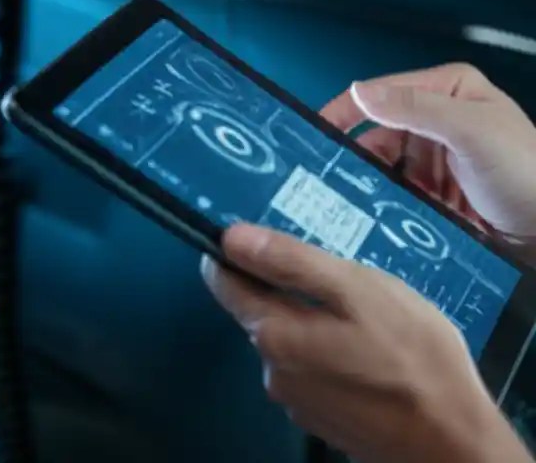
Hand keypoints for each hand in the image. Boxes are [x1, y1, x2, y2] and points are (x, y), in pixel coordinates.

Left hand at [203, 224, 530, 462]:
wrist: (452, 441)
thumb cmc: (412, 355)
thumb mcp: (358, 289)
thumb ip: (291, 261)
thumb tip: (231, 237)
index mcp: (272, 334)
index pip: (225, 283)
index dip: (235, 255)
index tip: (260, 238)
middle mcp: (271, 370)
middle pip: (261, 313)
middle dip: (289, 290)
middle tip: (342, 283)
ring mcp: (296, 400)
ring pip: (291, 343)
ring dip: (314, 325)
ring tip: (366, 321)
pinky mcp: (321, 418)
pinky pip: (313, 372)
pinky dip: (331, 356)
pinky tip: (369, 355)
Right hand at [321, 63, 535, 262]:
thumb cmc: (525, 172)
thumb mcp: (472, 131)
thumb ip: (416, 108)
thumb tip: (358, 91)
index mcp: (448, 90)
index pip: (382, 94)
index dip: (345, 111)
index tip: (311, 134)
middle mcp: (439, 120)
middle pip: (378, 133)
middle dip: (353, 155)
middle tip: (320, 178)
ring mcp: (438, 159)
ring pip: (384, 167)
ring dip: (366, 184)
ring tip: (338, 203)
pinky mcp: (438, 194)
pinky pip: (397, 195)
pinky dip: (382, 205)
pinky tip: (367, 217)